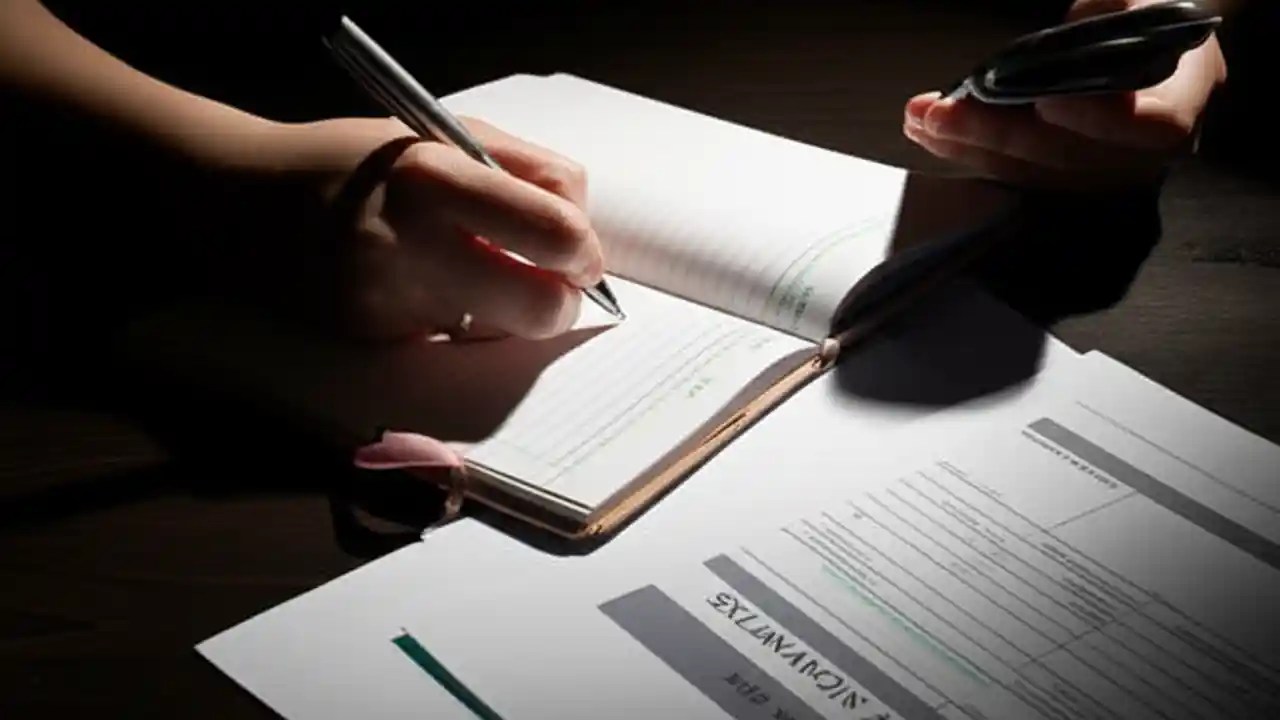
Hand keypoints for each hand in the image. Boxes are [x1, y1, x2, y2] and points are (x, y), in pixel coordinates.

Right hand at [274, 115, 603, 341]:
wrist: (243, 203)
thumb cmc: (357, 163)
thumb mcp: (441, 134)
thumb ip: (523, 169)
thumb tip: (582, 221)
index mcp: (438, 178)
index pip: (555, 232)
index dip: (584, 249)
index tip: (579, 251)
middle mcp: (413, 247)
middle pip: (540, 309)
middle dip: (560, 302)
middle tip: (554, 285)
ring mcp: (391, 304)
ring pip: (500, 332)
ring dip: (506, 311)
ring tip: (473, 272)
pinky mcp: (374, 342)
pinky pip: (452, 341)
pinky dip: (456, 319)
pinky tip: (419, 288)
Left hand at [902, 0, 1227, 188]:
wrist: (1139, 33)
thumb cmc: (1140, 10)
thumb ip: (1116, 8)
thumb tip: (1088, 12)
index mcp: (1187, 93)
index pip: (1154, 127)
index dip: (1100, 121)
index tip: (1047, 102)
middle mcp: (1145, 148)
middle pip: (1069, 155)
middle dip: (996, 134)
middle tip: (939, 113)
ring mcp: (1103, 169)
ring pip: (1032, 170)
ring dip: (968, 146)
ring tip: (919, 119)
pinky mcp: (1061, 174)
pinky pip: (1012, 170)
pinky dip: (967, 150)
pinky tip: (926, 130)